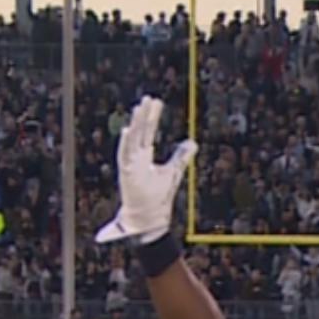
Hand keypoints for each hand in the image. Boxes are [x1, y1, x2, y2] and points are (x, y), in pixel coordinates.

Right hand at [95, 96, 195, 245]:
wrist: (149, 219)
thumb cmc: (157, 197)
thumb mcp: (173, 172)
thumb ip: (181, 156)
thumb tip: (193, 142)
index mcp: (144, 156)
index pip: (148, 131)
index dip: (152, 117)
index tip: (155, 101)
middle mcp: (135, 158)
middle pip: (140, 132)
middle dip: (144, 115)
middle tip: (147, 99)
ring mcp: (130, 165)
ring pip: (132, 140)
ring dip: (136, 124)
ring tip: (139, 109)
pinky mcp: (127, 174)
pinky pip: (125, 155)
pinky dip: (126, 143)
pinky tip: (129, 130)